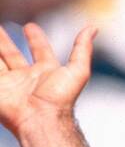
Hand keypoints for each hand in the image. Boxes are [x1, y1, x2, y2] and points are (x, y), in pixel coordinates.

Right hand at [0, 23, 94, 137]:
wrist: (40, 120)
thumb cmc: (60, 99)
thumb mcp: (78, 70)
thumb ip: (82, 49)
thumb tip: (93, 28)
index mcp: (45, 72)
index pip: (40, 50)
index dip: (36, 39)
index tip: (30, 26)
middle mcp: (27, 77)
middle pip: (13, 55)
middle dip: (5, 42)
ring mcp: (11, 84)